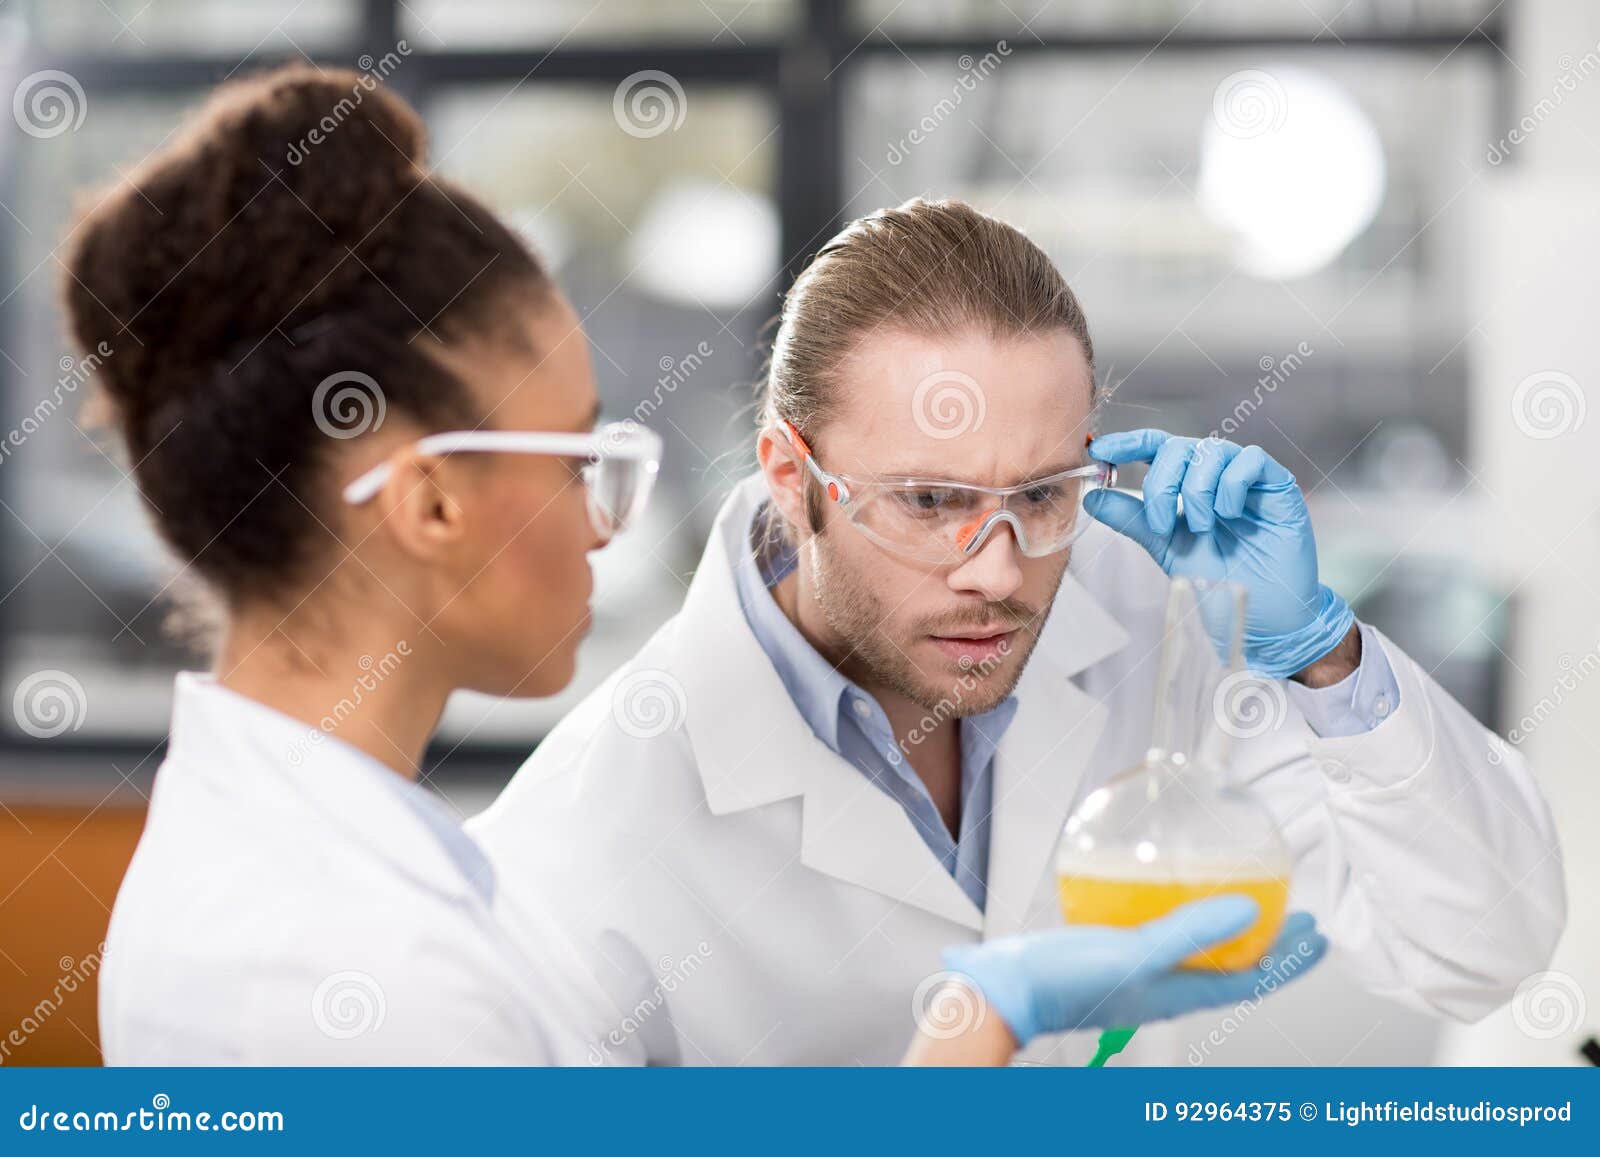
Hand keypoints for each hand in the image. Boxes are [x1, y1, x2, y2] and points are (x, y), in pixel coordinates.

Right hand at [940, 897, 1325, 1046]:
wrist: (1007, 990)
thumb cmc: (1066, 983)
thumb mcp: (1135, 955)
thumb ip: (1191, 933)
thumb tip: (1249, 907)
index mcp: (1179, 993)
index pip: (1253, 980)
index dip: (1291, 960)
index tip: (1319, 935)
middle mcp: (1165, 985)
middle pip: (1232, 964)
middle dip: (1268, 942)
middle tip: (1295, 913)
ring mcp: (1139, 972)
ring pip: (1198, 949)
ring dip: (1227, 925)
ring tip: (1242, 896)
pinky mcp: (1113, 954)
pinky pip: (1161, 933)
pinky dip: (1177, 912)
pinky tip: (1163, 887)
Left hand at [1083, 429, 1355, 679]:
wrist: (1261, 616)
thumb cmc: (1218, 581)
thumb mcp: (1165, 547)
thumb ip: (1132, 519)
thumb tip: (1091, 496)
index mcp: (1185, 483)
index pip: (1155, 446)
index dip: (1127, 442)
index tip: (1100, 451)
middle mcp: (1215, 474)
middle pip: (1178, 447)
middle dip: (1161, 483)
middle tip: (1160, 524)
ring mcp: (1247, 477)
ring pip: (1212, 450)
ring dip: (1196, 490)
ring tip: (1201, 528)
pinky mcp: (1278, 484)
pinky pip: (1250, 459)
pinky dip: (1231, 485)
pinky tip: (1230, 515)